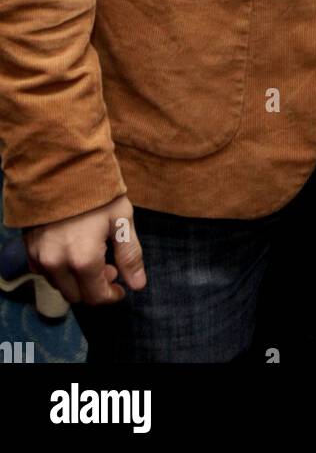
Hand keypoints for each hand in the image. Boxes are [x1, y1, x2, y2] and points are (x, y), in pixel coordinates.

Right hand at [23, 193, 146, 305]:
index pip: (96, 296)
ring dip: (76, 280)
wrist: (60, 167)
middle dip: (95, 287)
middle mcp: (57, 264)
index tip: (121, 287)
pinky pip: (44, 271)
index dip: (111, 296)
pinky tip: (71, 251)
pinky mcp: (29, 249)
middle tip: (108, 266)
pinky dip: (59, 269)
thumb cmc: (96, 191)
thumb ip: (130, 255)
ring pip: (60, 285)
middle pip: (76, 295)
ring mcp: (40, 258)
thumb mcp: (121, 219)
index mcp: (83, 259)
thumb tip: (138, 285)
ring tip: (91, 255)